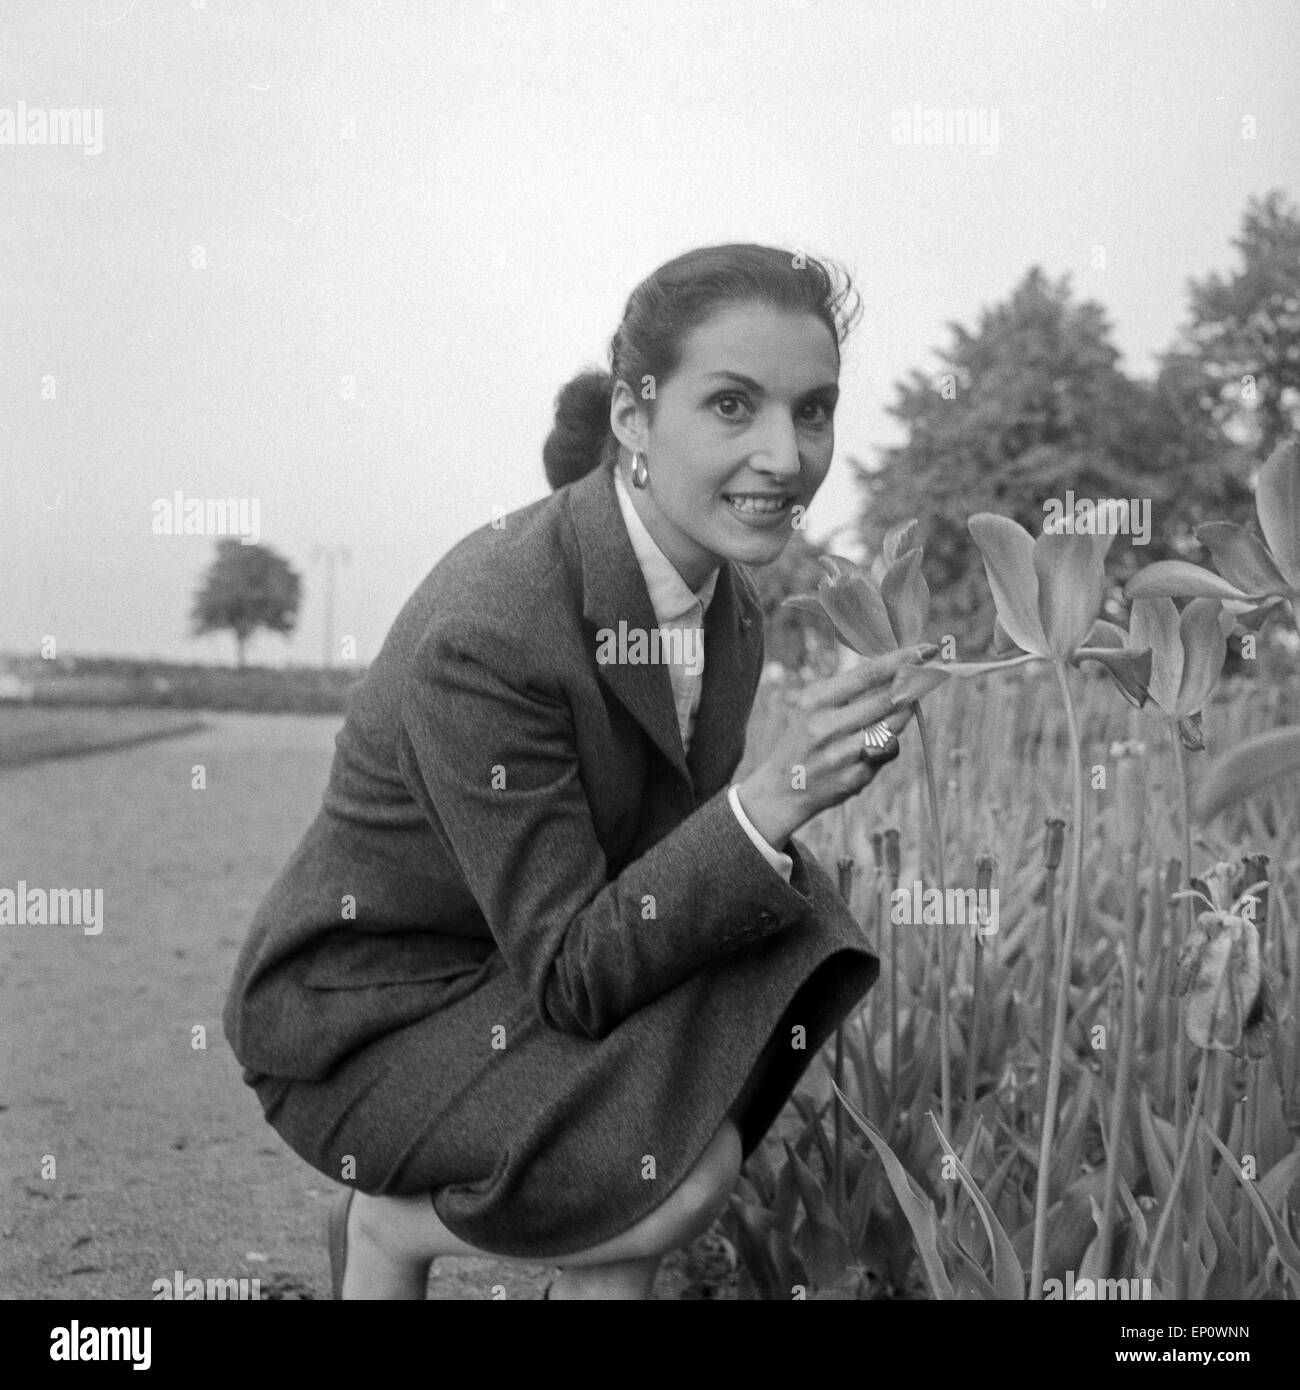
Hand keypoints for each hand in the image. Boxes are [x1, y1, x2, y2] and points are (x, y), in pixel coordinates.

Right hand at [735, 644, 935, 846]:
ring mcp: (839, 755)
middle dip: (913, 687)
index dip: (901, 660)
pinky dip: (886, 748)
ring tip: (900, 710)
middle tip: (930, 676)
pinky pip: (885, 756)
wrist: (781, 790)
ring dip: (902, 718)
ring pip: (892, 730)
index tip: (928, 649)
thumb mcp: (812, 707)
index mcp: (815, 700)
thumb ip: (846, 689)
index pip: (867, 674)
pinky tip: (873, 747)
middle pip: (886, 700)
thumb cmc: (803, 740)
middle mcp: (825, 726)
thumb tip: (892, 667)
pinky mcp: (851, 780)